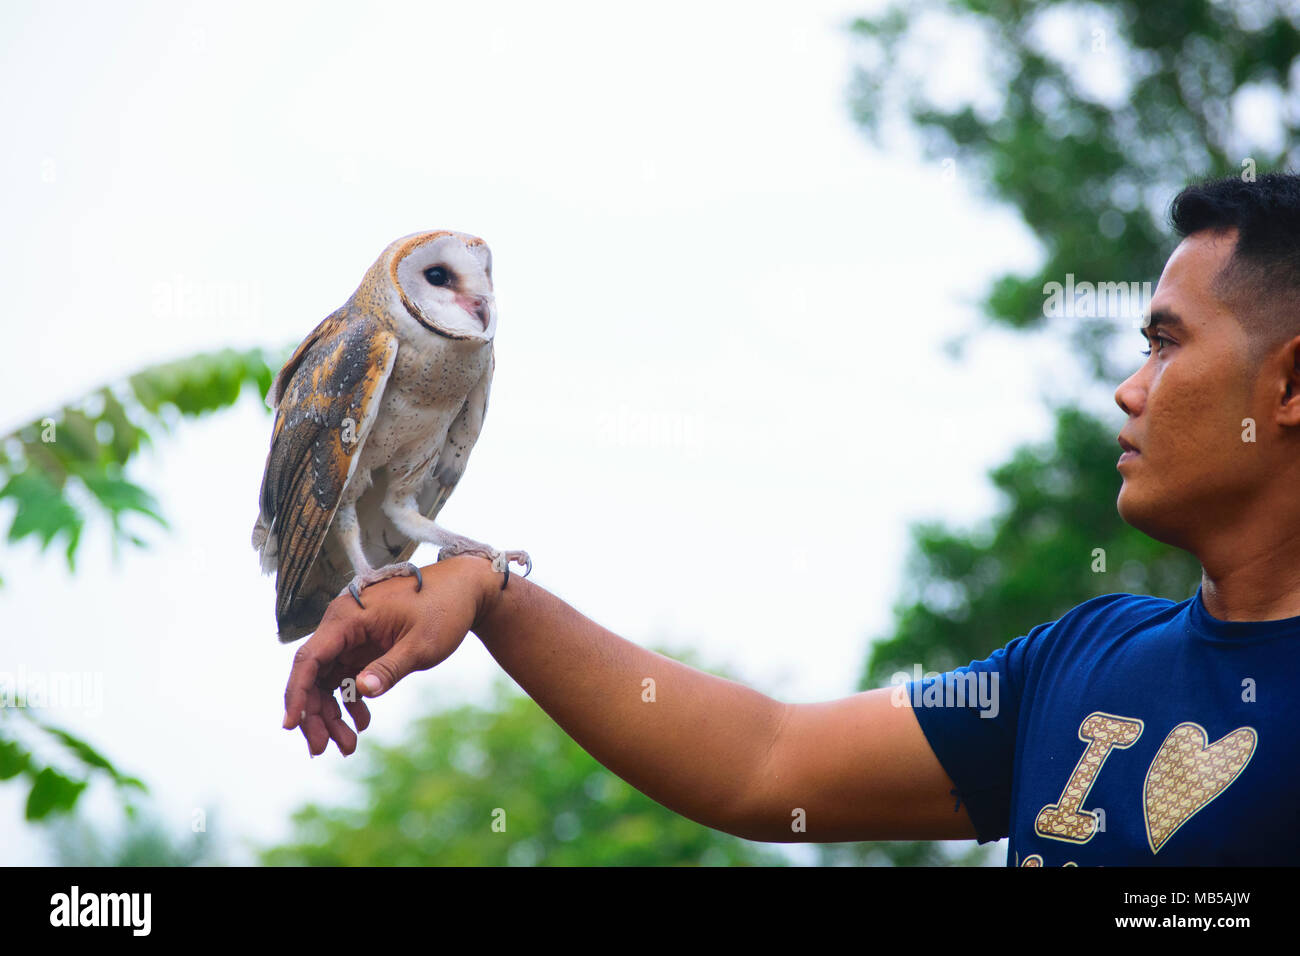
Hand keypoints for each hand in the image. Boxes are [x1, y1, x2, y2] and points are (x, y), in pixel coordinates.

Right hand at [281, 555, 498, 755]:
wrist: (466, 590)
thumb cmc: (444, 610)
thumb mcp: (421, 645)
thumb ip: (390, 669)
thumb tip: (360, 691)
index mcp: (348, 617)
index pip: (309, 659)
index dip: (296, 695)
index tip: (290, 726)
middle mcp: (342, 624)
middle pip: (313, 675)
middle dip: (315, 715)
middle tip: (323, 749)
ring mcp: (352, 636)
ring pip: (327, 680)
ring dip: (332, 714)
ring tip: (348, 746)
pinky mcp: (364, 645)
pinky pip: (346, 677)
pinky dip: (351, 701)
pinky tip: (362, 723)